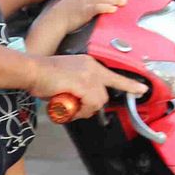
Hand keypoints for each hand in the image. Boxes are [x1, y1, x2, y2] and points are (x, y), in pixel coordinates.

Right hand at [29, 54, 144, 117]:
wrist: (32, 70)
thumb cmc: (42, 75)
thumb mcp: (65, 78)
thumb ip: (76, 87)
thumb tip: (77, 101)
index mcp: (88, 63)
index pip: (114, 76)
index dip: (129, 84)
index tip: (142, 89)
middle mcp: (92, 67)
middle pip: (104, 94)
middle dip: (93, 107)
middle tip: (77, 110)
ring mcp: (89, 75)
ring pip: (98, 101)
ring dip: (86, 110)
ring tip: (71, 110)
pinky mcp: (84, 84)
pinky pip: (90, 104)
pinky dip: (81, 111)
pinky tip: (71, 110)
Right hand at [35, 0, 126, 36]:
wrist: (54, 21)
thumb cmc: (61, 15)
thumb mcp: (72, 3)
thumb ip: (82, 0)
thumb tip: (92, 2)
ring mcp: (84, 3)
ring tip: (124, 1)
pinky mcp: (84, 12)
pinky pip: (97, 8)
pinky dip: (106, 7)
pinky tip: (113, 9)